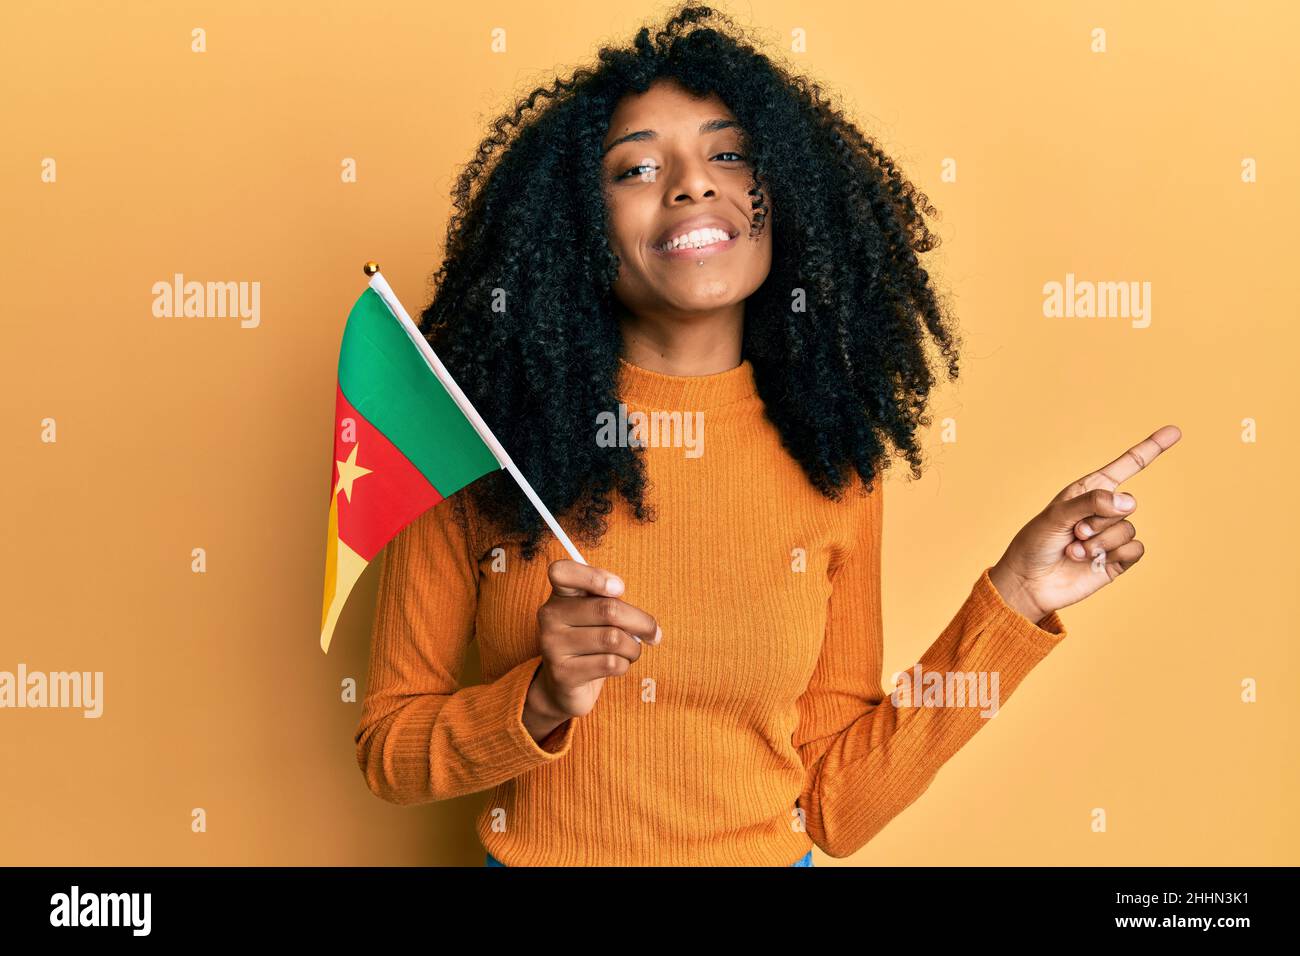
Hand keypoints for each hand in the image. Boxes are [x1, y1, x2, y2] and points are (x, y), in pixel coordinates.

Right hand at [523, 560, 660, 738]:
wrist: (564, 685)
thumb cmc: (589, 641)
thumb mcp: (597, 616)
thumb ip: (614, 606)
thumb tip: (646, 625)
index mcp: (560, 595)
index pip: (563, 572)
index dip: (594, 576)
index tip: (619, 589)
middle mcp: (550, 616)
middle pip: (608, 609)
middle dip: (641, 622)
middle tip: (653, 633)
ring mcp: (553, 645)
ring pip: (613, 639)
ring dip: (633, 647)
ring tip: (631, 650)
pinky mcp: (563, 673)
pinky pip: (610, 663)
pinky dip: (624, 664)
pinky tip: (618, 665)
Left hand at [988, 425, 1181, 623]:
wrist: (1029, 583)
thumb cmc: (1035, 544)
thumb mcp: (1056, 515)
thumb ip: (1091, 503)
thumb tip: (1129, 501)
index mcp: (1087, 491)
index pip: (1126, 466)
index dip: (1151, 449)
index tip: (1175, 431)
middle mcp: (1103, 511)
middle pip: (1126, 504)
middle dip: (1097, 520)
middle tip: (1072, 532)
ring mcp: (1111, 536)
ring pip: (1128, 529)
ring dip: (1099, 542)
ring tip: (1074, 550)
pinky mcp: (1117, 560)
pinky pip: (1135, 549)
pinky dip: (1114, 555)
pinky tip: (1090, 562)